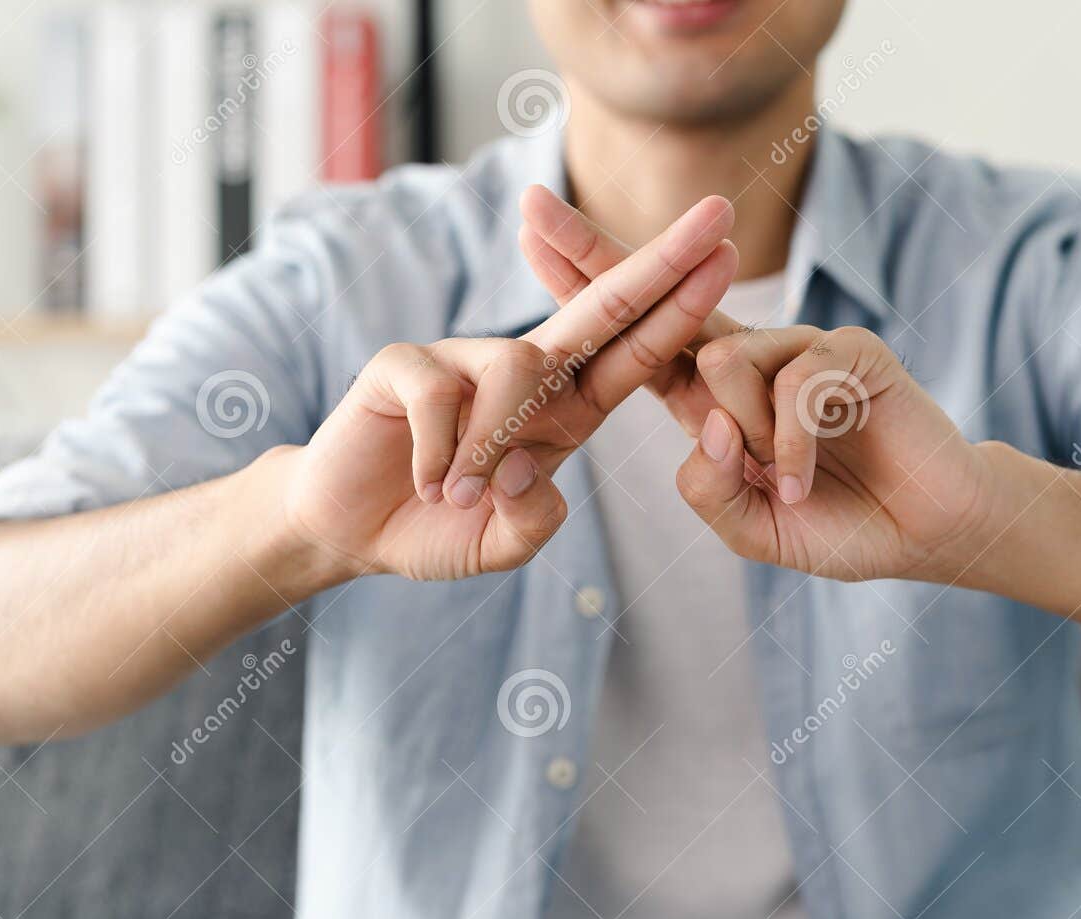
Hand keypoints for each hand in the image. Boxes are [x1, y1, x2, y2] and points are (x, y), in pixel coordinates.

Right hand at [284, 196, 736, 581]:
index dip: (681, 310)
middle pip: (603, 308)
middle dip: (662, 263)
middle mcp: (524, 373)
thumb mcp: (501, 544)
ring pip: (515, 368)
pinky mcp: (403, 363)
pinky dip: (439, 452)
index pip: (634, 354)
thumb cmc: (435, 527)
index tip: (730, 260)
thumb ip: (532, 521)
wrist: (350, 531)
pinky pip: (440, 394)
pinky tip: (425, 483)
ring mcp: (463, 358)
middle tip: (721, 212)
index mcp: (565, 410)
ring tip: (460, 497)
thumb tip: (530, 468)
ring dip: (492, 445)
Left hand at [518, 190, 995, 582]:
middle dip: (596, 257)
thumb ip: (711, 491)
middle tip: (534, 206)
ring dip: (749, 441)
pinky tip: (808, 486)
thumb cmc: (841, 525)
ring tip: (789, 483)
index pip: (640, 337)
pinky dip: (792, 451)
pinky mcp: (849, 351)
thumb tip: (704, 427)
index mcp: (714, 399)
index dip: (588, 291)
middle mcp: (751, 360)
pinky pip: (790, 387)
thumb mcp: (753, 528)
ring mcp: (800, 347)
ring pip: (725, 365)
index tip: (528, 237)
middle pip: (664, 298)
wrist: (930, 534)